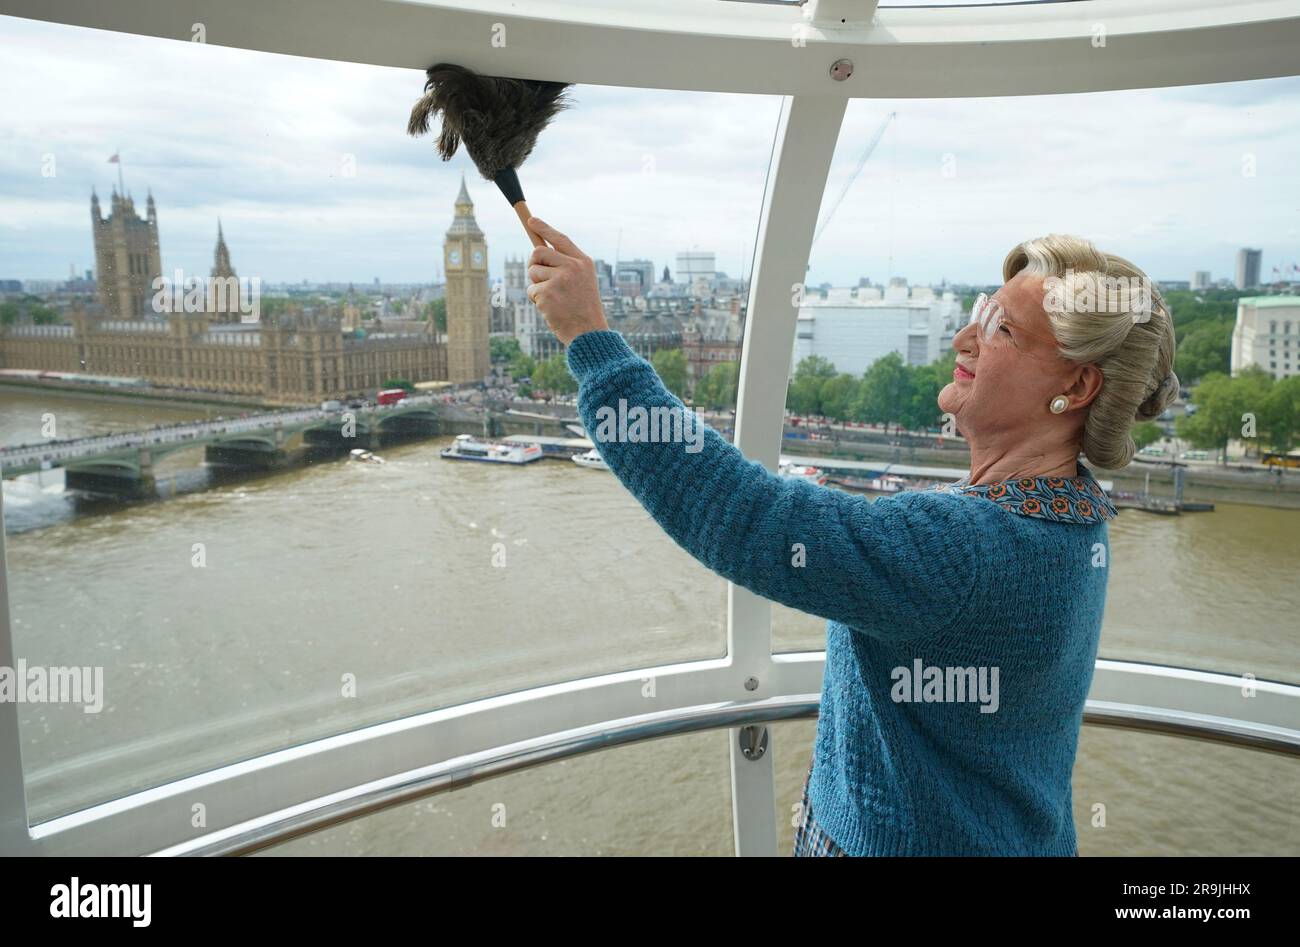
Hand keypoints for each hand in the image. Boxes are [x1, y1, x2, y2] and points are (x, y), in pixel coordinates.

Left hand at [525, 217, 609, 345]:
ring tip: (553, 299)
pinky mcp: (547, 293)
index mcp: (583, 262)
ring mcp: (559, 279)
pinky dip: (536, 300)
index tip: (531, 220)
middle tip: (540, 278)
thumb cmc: (583, 309)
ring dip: (536, 285)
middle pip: (538, 252)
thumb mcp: (582, 282)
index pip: (560, 239)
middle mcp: (572, 267)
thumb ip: (566, 266)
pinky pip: (531, 290)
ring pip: (532, 272)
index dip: (544, 228)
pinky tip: (551, 308)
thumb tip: (539, 253)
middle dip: (534, 264)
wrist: (589, 333)